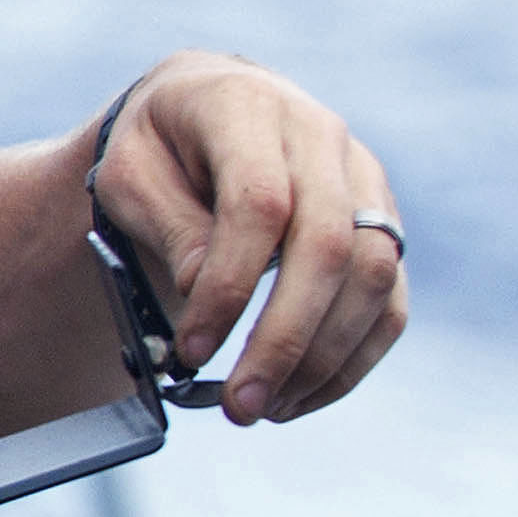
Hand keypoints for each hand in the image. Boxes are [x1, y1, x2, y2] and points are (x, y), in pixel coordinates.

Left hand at [88, 51, 410, 425]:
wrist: (205, 110)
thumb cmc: (156, 148)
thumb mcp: (128, 173)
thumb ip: (168, 225)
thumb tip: (206, 292)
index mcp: (247, 109)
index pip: (260, 205)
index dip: (230, 286)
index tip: (191, 350)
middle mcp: (321, 136)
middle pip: (330, 247)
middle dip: (284, 339)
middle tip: (239, 405)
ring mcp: (363, 179)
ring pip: (373, 276)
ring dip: (323, 357)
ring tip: (263, 408)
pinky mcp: (382, 222)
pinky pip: (389, 298)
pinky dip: (352, 357)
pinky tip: (300, 396)